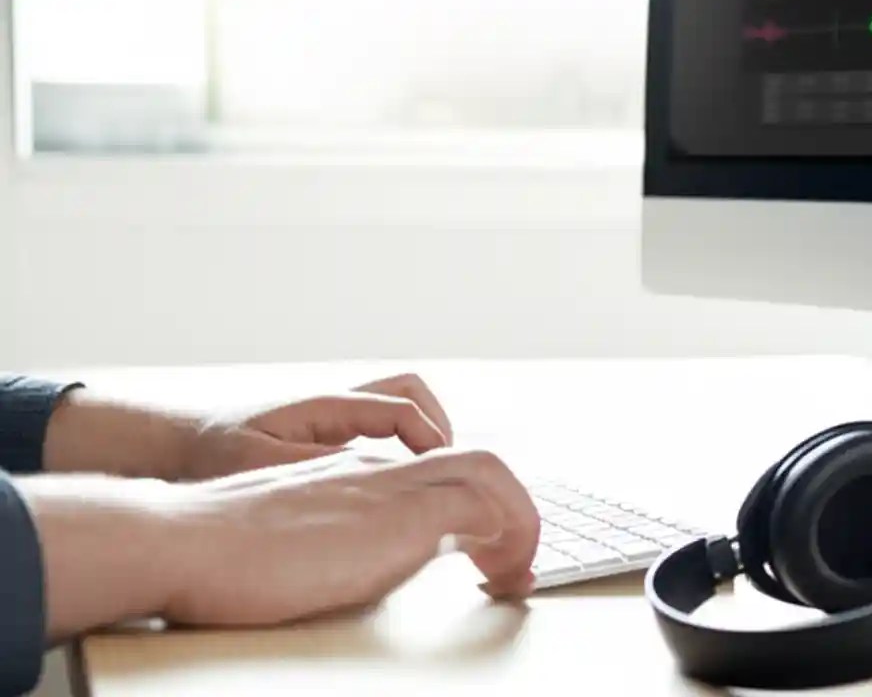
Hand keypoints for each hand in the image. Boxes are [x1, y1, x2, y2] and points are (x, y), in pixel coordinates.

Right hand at [18, 447, 538, 640]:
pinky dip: (506, 534)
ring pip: (490, 470)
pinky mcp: (394, 513)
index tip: (487, 559)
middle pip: (480, 462)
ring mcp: (389, 487)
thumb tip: (365, 563)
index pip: (443, 474)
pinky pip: (478, 503)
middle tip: (517, 569)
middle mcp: (382, 472)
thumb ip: (336, 538)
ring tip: (514, 576)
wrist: (183, 538)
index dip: (478, 511)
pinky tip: (494, 577)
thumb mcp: (296, 537)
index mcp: (358, 476)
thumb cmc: (224, 552)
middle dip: (516, 513)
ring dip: (520, 522)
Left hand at [43, 373, 453, 481]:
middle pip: (410, 388)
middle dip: (438, 422)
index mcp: (327, 405)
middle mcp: (337, 403)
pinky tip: (398, 484)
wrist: (180, 447)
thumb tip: (367, 472)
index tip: (442, 471)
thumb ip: (314, 466)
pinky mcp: (329, 434)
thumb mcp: (260, 463)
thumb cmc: (215, 455)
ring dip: (423, 430)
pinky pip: (383, 427)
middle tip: (445, 466)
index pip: (401, 405)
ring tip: (431, 474)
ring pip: (399, 403)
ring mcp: (335, 416)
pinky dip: (404, 444)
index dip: (432, 437)